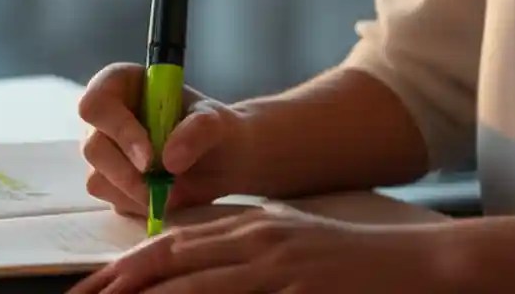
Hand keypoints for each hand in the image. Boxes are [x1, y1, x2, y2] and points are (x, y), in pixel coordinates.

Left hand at [69, 207, 457, 293]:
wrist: (420, 262)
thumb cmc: (355, 264)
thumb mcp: (290, 247)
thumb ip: (244, 257)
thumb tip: (200, 275)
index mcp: (250, 226)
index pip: (172, 244)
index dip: (128, 267)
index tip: (95, 288)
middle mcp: (256, 238)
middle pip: (171, 261)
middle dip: (121, 284)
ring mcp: (277, 265)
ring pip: (195, 286)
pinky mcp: (299, 289)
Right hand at [78, 63, 247, 216]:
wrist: (224, 161)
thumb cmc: (217, 129)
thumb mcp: (218, 121)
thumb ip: (198, 130)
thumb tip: (169, 160)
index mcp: (121, 84)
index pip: (96, 103)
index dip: (118, 130)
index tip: (149, 158)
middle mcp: (104, 117)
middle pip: (92, 147)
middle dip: (127, 173)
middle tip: (163, 188)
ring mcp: (103, 151)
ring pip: (97, 178)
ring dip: (136, 192)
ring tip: (173, 191)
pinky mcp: (110, 182)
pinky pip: (111, 199)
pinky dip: (139, 206)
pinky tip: (165, 198)